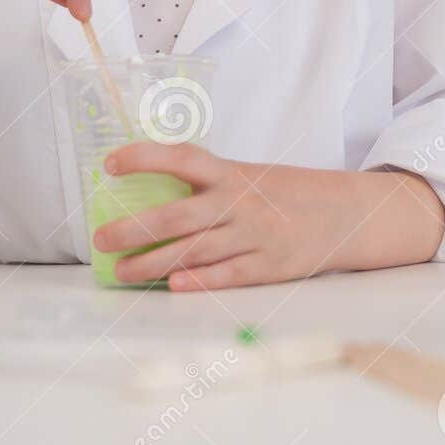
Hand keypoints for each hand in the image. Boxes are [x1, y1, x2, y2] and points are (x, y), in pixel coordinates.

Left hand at [90, 142, 444, 290]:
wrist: (343, 213)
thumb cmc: (283, 194)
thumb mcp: (246, 176)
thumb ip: (205, 186)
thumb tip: (144, 197)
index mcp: (231, 173)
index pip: (182, 157)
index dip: (145, 157)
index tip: (110, 164)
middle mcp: (240, 202)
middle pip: (179, 215)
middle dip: (135, 228)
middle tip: (101, 238)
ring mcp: (255, 235)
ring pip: (195, 250)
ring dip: (154, 262)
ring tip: (122, 271)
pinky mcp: (269, 267)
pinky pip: (228, 275)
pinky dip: (200, 281)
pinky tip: (173, 286)